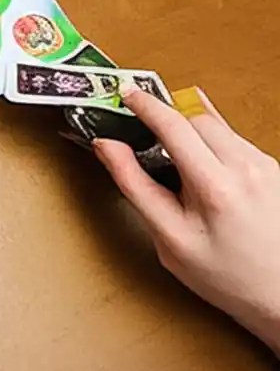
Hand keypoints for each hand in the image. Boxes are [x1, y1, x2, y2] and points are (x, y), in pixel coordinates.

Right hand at [95, 86, 279, 354]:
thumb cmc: (227, 277)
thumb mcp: (169, 238)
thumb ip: (135, 186)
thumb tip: (108, 148)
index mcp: (216, 187)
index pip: (173, 126)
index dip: (145, 105)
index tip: (126, 94)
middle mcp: (247, 168)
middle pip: (197, 118)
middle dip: (168, 119)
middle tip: (143, 130)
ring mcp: (266, 166)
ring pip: (219, 126)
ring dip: (192, 132)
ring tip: (175, 158)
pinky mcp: (275, 170)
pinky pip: (236, 141)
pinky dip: (213, 144)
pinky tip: (203, 168)